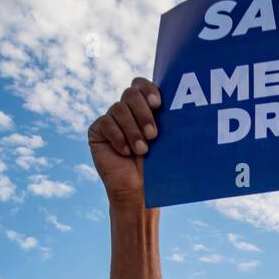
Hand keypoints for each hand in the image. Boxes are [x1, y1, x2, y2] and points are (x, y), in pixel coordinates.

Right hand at [88, 77, 160, 206]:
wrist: (140, 193)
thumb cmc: (157, 169)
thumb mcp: (166, 142)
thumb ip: (166, 120)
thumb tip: (180, 99)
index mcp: (144, 108)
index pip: (141, 85)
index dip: (148, 89)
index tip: (158, 104)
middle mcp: (127, 111)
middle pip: (130, 93)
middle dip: (143, 113)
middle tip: (154, 135)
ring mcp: (111, 119)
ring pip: (119, 109)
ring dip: (133, 130)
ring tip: (142, 150)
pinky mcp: (97, 131)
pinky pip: (106, 123)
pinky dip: (118, 137)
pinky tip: (125, 152)